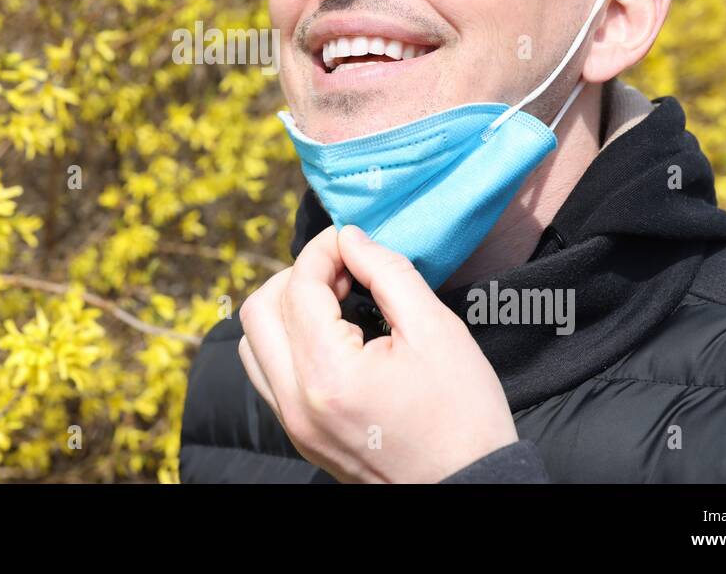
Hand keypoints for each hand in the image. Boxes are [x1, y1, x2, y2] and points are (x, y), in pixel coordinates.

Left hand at [237, 224, 518, 482]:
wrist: (472, 485)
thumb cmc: (463, 414)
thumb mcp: (436, 330)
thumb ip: (388, 272)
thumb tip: (350, 238)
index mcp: (328, 374)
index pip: (299, 287)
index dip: (323, 250)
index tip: (352, 240)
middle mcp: (297, 402)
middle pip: (259, 311)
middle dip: (297, 277)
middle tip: (343, 271)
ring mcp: (294, 424)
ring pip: (253, 344)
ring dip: (285, 310)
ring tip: (335, 302)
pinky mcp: (301, 436)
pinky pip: (269, 375)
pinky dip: (287, 343)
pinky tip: (331, 336)